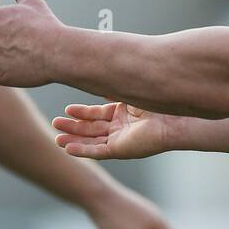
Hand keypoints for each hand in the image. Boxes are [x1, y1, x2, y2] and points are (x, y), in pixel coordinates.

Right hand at [53, 101, 177, 160]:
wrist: (172, 119)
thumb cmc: (157, 103)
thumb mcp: (129, 93)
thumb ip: (112, 89)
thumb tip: (98, 78)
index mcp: (123, 113)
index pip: (97, 114)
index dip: (81, 112)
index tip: (66, 109)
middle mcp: (120, 127)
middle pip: (91, 128)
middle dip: (73, 126)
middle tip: (55, 123)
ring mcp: (120, 139)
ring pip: (91, 140)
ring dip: (74, 139)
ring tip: (56, 137)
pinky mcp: (120, 150)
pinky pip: (97, 151)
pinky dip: (83, 150)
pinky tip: (68, 148)